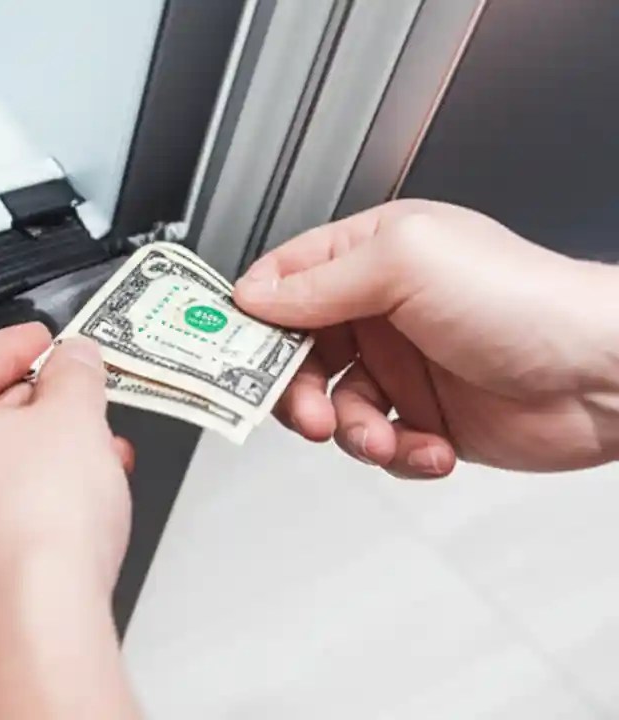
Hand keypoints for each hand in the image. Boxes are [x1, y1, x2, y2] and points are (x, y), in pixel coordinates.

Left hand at [0, 323, 138, 718]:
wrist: (33, 621)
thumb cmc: (34, 522)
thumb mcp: (73, 418)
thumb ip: (75, 376)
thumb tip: (75, 361)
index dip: (10, 346)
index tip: (42, 342)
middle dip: (33, 405)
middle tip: (75, 394)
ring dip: (39, 456)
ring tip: (95, 450)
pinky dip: (29, 501)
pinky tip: (77, 500)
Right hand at [235, 199, 618, 477]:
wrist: (607, 374)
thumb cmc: (528, 300)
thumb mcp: (407, 263)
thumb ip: (320, 281)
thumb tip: (254, 297)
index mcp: (369, 255)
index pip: (281, 282)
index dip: (247, 318)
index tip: (222, 352)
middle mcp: (378, 309)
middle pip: (293, 355)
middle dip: (293, 391)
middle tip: (308, 413)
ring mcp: (401, 366)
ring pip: (331, 408)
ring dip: (351, 431)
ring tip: (382, 436)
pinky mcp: (425, 418)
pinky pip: (377, 444)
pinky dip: (397, 453)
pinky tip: (430, 446)